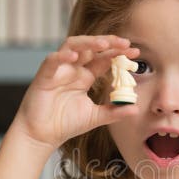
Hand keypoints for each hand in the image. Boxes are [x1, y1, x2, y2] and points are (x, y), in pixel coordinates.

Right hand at [11, 35, 140, 150]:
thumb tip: (135, 108)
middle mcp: (73, 69)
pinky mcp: (44, 76)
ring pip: (72, 46)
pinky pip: (52, 61)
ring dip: (88, 43)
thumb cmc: (65, 124)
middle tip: (125, 43)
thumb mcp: (95, 117)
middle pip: (91, 48)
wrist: (42, 136)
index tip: (135, 53)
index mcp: (85, 76)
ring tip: (104, 43)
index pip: (103, 59)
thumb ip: (114, 111)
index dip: (118, 53)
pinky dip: (62, 56)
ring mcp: (59, 70)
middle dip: (108, 43)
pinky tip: (74, 56)